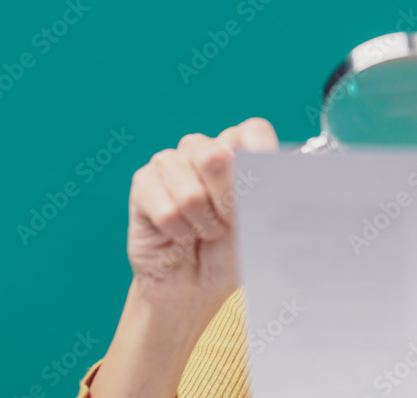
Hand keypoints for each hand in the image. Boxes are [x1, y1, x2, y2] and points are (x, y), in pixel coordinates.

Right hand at [126, 117, 278, 313]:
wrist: (197, 285)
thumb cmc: (231, 250)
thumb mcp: (257, 223)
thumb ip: (265, 193)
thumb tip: (273, 174)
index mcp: (238, 148)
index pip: (253, 132)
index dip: (257, 165)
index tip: (260, 196)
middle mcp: (203, 147)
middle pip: (216, 156)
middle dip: (227, 202)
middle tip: (229, 222)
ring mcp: (170, 162)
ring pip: (191, 193)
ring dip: (204, 224)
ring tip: (205, 231)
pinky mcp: (144, 184)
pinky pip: (168, 212)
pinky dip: (180, 234)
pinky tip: (181, 236)